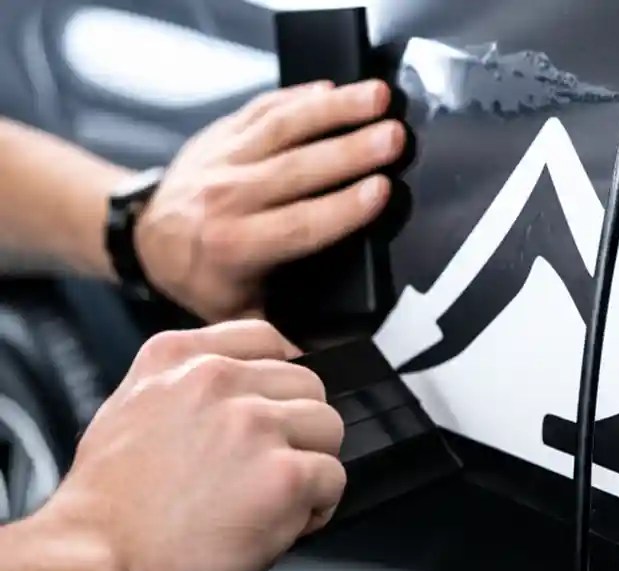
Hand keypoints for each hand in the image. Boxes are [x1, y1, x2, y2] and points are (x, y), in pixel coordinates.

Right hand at [43, 320, 344, 570]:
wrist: (97, 560)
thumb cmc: (108, 507)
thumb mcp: (129, 410)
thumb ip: (185, 388)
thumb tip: (242, 393)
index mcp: (177, 359)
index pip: (266, 338)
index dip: (281, 378)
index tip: (279, 405)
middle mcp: (219, 381)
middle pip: (307, 386)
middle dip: (296, 430)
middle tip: (264, 469)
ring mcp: (256, 425)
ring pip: (328, 428)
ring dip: (311, 465)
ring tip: (272, 497)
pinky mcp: (286, 474)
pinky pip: (334, 479)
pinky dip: (317, 507)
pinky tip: (281, 523)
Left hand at [134, 79, 405, 320]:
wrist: (145, 237)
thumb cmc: (202, 277)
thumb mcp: (235, 315)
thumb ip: (282, 331)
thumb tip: (330, 356)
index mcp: (236, 247)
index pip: (299, 224)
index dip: (343, 207)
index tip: (382, 192)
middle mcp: (229, 198)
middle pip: (298, 169)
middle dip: (351, 150)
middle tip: (394, 137)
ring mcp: (225, 159)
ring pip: (284, 128)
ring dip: (335, 109)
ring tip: (378, 97)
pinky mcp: (225, 132)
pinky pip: (266, 107)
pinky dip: (301, 96)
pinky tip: (336, 87)